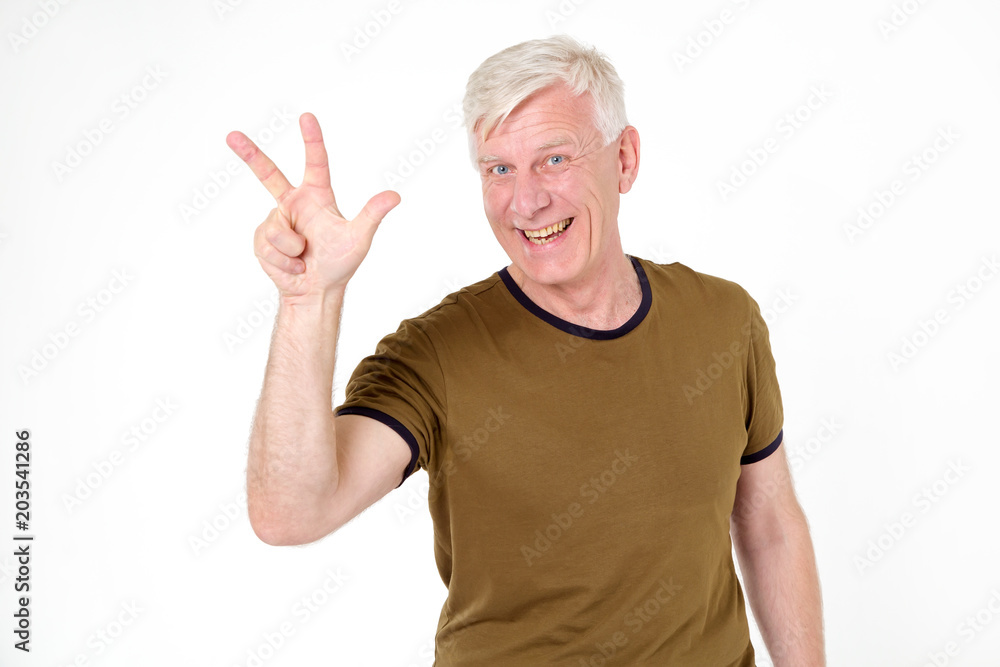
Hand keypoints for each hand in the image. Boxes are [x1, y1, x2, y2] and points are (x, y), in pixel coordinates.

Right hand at [227, 112, 399, 301]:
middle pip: (268, 174)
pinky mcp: (262, 239)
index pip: (315, 163)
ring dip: (291, 250)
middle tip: (232, 135)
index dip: (312, 140)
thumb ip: (372, 214)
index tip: (307, 117)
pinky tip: (293, 268)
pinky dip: (282, 262)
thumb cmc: (340, 264)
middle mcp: (294, 203)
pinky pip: (267, 246)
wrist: (316, 292)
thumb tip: (395, 195)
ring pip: (276, 228)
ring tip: (304, 259)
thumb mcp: (358, 238)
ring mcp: (276, 221)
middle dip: (250, 155)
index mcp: (317, 196)